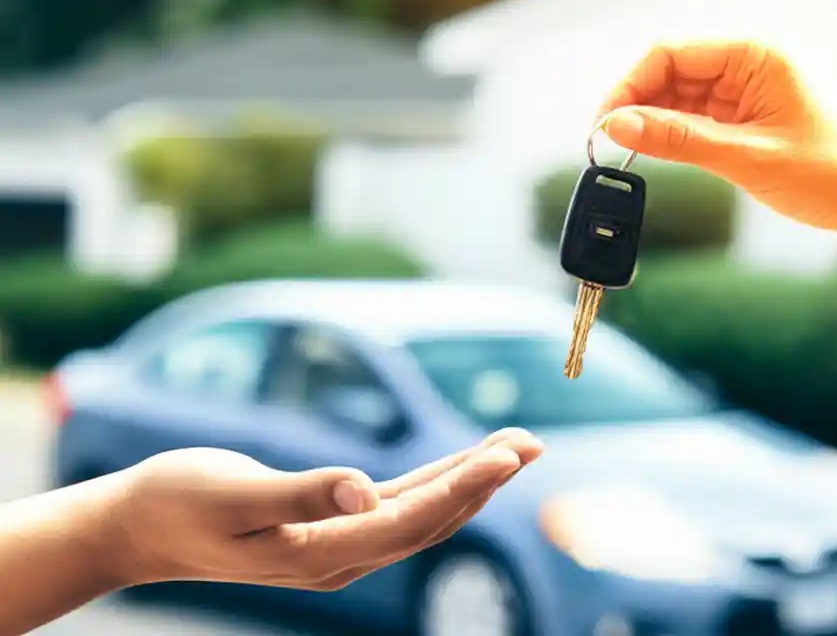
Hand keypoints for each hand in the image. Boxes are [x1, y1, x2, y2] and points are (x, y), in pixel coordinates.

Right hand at [98, 429, 542, 590]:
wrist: (139, 525)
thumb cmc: (178, 502)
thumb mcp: (233, 495)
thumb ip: (301, 493)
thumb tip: (365, 490)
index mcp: (320, 554)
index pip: (411, 519)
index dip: (463, 487)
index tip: (505, 457)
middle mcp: (341, 557)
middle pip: (431, 518)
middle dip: (485, 482)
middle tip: (532, 444)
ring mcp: (340, 546)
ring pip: (422, 511)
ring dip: (470, 481)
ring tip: (515, 448)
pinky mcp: (333, 527)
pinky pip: (399, 504)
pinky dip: (436, 480)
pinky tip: (463, 463)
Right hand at [597, 40, 836, 234]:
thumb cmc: (832, 172)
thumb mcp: (746, 158)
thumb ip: (678, 140)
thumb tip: (618, 126)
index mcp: (754, 54)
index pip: (671, 53)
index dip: (630, 86)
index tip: (604, 124)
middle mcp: (749, 65)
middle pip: (671, 73)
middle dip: (636, 105)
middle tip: (607, 145)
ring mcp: (749, 92)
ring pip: (681, 99)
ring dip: (653, 124)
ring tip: (628, 156)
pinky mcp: (750, 120)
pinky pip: (698, 120)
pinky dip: (675, 137)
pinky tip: (657, 157)